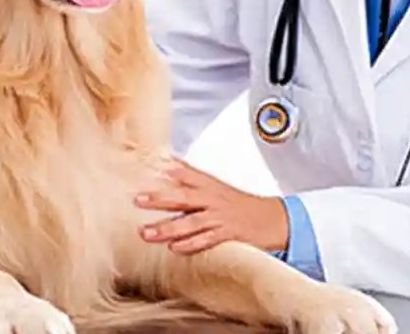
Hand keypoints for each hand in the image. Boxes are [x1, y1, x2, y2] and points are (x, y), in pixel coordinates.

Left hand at [134, 158, 289, 254]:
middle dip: (159, 199)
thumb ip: (192, 176)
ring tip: (146, 233)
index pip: (186, 174)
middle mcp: (213, 199)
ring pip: (190, 222)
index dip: (166, 171)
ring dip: (167, 228)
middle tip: (137, 200)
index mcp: (209, 185)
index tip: (146, 168)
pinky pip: (207, 240)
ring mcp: (220, 217)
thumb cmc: (240, 204)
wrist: (272, 219)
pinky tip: (174, 248)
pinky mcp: (228, 234)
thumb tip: (169, 161)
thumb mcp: (216, 186)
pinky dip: (190, 244)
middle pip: (183, 197)